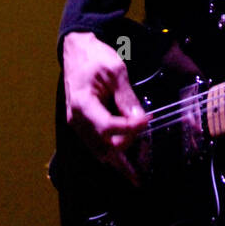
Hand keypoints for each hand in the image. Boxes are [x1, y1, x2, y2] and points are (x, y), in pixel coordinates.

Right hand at [62, 31, 148, 184]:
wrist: (76, 50)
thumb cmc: (94, 57)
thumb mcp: (115, 71)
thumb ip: (126, 97)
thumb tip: (140, 119)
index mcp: (82, 105)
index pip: (108, 127)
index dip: (130, 129)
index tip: (147, 121)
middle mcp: (77, 120)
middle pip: (102, 146)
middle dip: (126, 150)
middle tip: (147, 153)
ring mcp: (77, 124)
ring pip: (98, 152)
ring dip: (118, 162)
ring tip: (136, 175)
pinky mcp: (82, 124)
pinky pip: (95, 146)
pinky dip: (110, 155)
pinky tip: (123, 163)